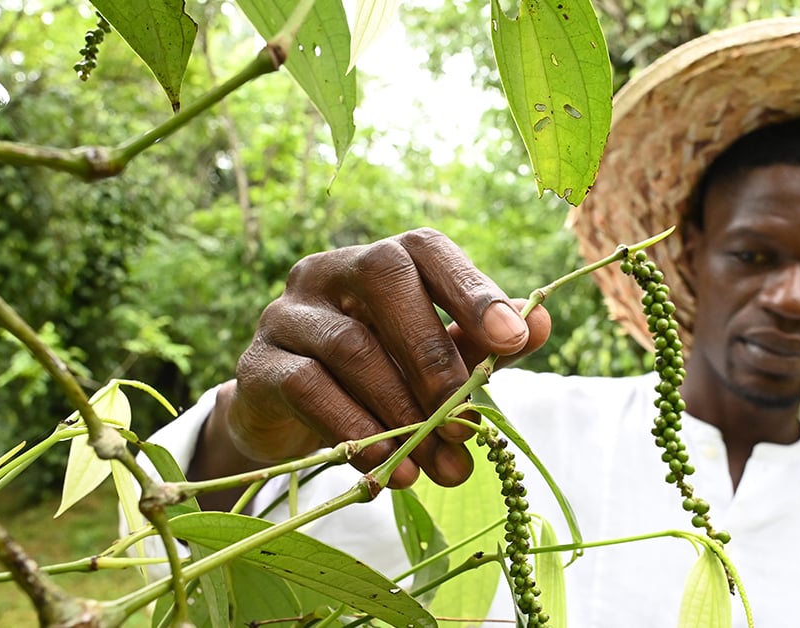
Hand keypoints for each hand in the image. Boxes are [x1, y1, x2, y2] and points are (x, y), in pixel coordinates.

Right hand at [203, 228, 550, 493]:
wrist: (289, 419)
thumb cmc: (379, 377)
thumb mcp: (437, 360)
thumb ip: (485, 344)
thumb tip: (539, 324)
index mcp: (383, 260)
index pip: (427, 250)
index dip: (472, 289)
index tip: (513, 340)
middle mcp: (330, 271)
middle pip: (386, 283)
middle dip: (434, 357)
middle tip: (466, 424)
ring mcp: (288, 313)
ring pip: (351, 345)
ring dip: (401, 413)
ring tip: (436, 468)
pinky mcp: (260, 364)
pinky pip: (309, 389)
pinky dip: (355, 431)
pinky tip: (386, 467)